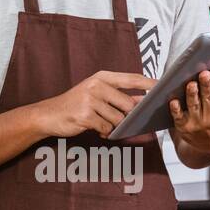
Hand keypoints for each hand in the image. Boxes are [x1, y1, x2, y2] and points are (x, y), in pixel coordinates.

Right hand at [36, 70, 154, 137]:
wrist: (48, 115)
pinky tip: (94, 129)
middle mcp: (96, 85)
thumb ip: (118, 96)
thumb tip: (142, 101)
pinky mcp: (85, 115)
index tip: (161, 86)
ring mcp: (90, 100)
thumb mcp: (96, 94)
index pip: (131, 78)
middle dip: (125, 116)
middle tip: (115, 119)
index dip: (148, 82)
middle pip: (127, 104)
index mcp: (101, 77)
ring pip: (117, 119)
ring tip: (100, 123)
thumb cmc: (75, 105)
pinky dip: (103, 132)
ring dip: (112, 126)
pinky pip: (106, 128)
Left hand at [169, 64, 209, 156]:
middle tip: (203, 73)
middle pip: (209, 98)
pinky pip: (178, 117)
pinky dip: (175, 109)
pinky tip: (173, 100)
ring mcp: (198, 124)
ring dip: (192, 95)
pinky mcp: (184, 128)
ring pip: (194, 106)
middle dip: (206, 85)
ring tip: (191, 84)